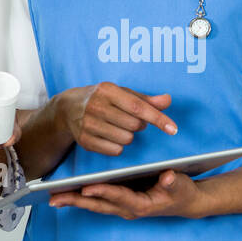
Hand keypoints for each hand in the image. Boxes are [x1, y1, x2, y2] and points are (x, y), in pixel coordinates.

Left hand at [47, 168, 206, 219]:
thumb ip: (173, 182)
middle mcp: (129, 208)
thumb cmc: (183, 192)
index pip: (119, 196)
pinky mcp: (121, 203)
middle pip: (99, 205)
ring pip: (95, 205)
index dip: (103, 191)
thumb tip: (168, 177)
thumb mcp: (182, 186)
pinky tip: (68, 193)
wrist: (187, 203)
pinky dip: (82, 198)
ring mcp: (123, 207)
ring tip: (53, 197)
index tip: (86, 186)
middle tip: (54, 198)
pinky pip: (98, 202)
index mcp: (142, 205)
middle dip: (76, 201)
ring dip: (74, 201)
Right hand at [57, 81, 176, 155]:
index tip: (173, 129)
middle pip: (134, 126)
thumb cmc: (102, 99)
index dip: (158, 119)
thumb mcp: (122, 93)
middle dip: (139, 125)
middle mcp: (96, 106)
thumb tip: (168, 100)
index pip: (139, 107)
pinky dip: (117, 146)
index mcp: (108, 90)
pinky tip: (110, 136)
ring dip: (128, 136)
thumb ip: (146, 99)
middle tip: (130, 120)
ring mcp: (88, 124)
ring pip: (126, 139)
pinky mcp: (84, 140)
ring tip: (118, 127)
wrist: (68, 108)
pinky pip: (115, 150)